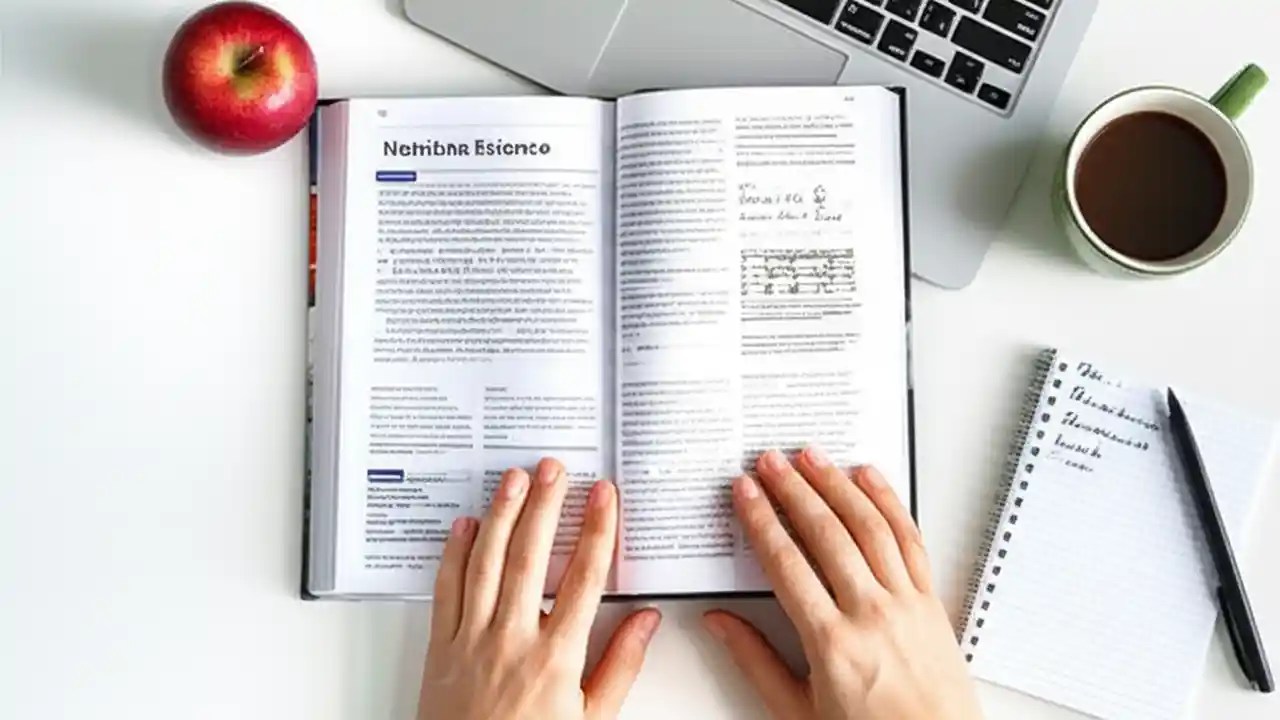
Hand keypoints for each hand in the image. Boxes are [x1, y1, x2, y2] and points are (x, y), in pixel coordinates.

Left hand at [419, 458, 661, 719]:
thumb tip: (647, 622)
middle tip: (555, 468)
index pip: (585, 578)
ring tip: (514, 479)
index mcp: (556, 659)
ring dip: (502, 514)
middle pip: (532, 557)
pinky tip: (466, 525)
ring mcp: (470, 642)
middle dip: (546, 505)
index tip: (603, 496)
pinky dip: (455, 552)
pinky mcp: (439, 650)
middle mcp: (511, 641)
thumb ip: (620, 666)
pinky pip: (445, 589)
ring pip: (486, 563)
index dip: (597, 530)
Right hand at [703, 449, 982, 719]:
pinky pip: (909, 540)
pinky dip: (888, 503)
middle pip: (825, 534)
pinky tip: (870, 479)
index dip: (761, 521)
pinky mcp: (932, 601)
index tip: (744, 492)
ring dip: (836, 484)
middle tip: (769, 460)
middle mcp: (871, 614)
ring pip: (868, 526)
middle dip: (792, 489)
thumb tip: (719, 623)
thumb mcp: (797, 710)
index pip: (786, 564)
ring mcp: (906, 604)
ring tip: (811, 456)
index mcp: (832, 643)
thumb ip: (755, 661)